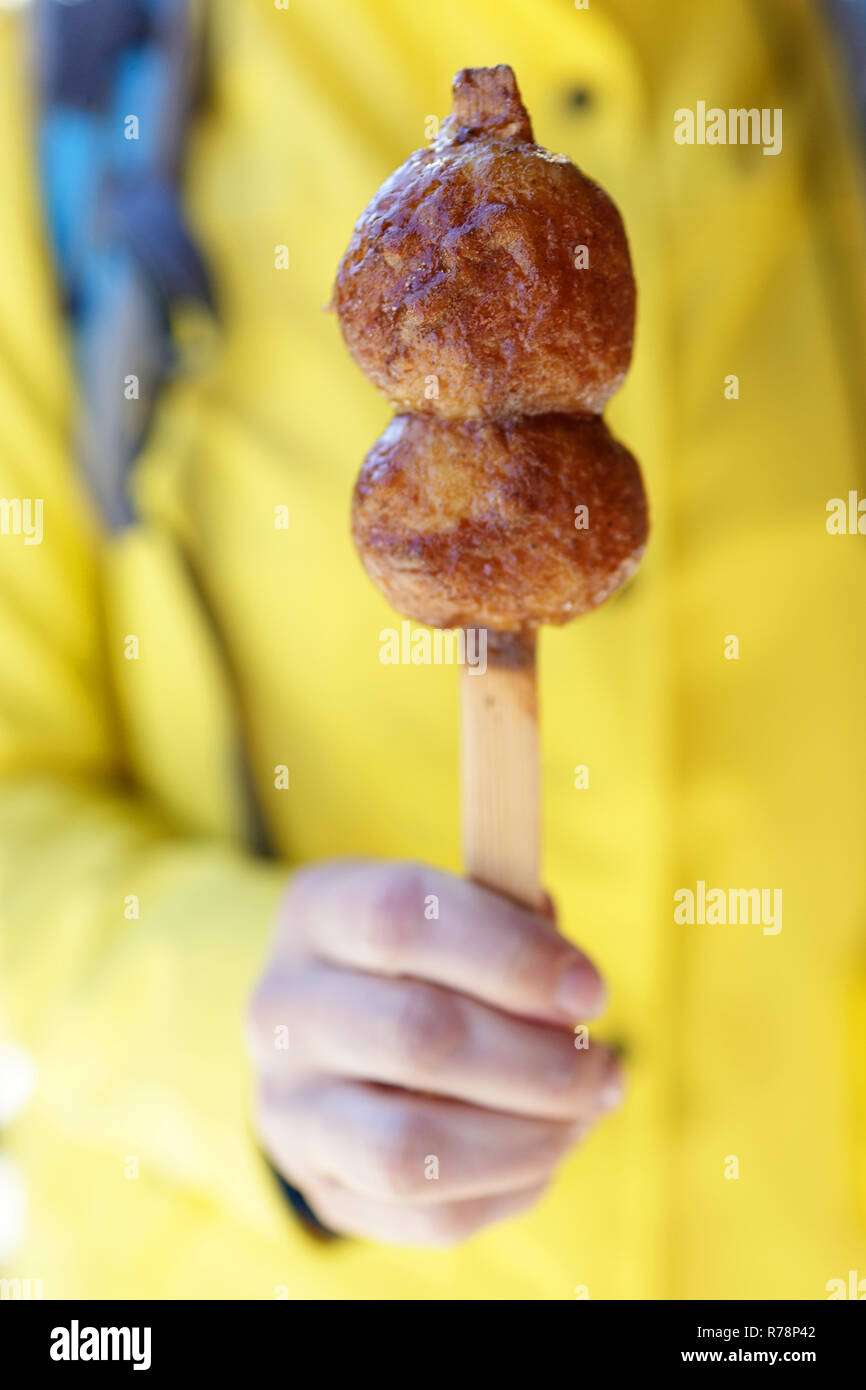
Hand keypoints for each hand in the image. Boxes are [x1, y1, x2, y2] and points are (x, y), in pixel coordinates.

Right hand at [245, 860, 621, 1246]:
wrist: (329, 1036)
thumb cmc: (422, 959)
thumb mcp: (452, 910)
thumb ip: (513, 922)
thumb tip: (571, 984)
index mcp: (317, 911)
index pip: (401, 918)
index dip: (512, 955)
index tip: (592, 991)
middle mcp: (282, 1008)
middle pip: (417, 1036)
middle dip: (540, 1061)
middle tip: (606, 1067)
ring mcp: (288, 1107)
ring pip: (412, 1146)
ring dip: (528, 1137)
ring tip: (585, 1113)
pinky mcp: (319, 1185)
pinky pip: (425, 1215)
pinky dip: (508, 1188)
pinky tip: (545, 1150)